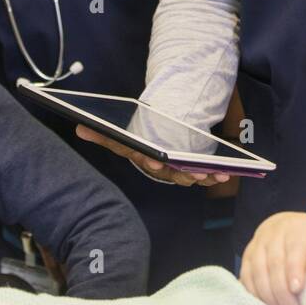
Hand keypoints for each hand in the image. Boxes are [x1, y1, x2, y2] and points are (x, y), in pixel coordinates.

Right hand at [74, 125, 229, 186]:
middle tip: (196, 172)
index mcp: (142, 157)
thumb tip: (79, 127)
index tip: (156, 161)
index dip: (150, 161)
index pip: (144, 159)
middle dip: (183, 173)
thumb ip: (102, 135)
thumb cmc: (135, 142)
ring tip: (218, 175)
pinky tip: (226, 173)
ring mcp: (175, 172)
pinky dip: (212, 175)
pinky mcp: (189, 171)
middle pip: (170, 172)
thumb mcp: (119, 138)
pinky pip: (201, 175)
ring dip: (203, 177)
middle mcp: (159, 168)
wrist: (151, 148)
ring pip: (189, 176)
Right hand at [240, 206, 305, 304]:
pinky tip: (266, 303)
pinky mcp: (247, 255)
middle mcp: (275, 231)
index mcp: (297, 226)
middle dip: (282, 288)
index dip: (295, 268)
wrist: (280, 226)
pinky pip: (246, 275)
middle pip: (274, 262)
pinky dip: (254, 291)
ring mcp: (258, 243)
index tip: (298, 288)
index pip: (295, 247)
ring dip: (268, 293)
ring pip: (258, 270)